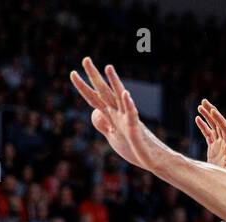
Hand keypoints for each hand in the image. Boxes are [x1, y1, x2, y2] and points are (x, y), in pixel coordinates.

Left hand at [69, 58, 167, 172]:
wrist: (152, 159)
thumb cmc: (134, 148)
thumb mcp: (113, 137)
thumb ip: (103, 124)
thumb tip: (94, 113)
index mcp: (111, 116)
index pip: (94, 98)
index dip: (83, 87)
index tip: (73, 73)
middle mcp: (119, 113)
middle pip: (104, 92)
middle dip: (94, 76)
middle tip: (86, 59)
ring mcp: (127, 119)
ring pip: (119, 98)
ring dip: (114, 82)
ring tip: (108, 67)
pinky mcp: (135, 129)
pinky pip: (132, 114)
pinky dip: (129, 104)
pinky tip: (126, 94)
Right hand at [195, 99, 225, 170]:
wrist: (225, 185)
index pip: (225, 128)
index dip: (219, 119)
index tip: (212, 111)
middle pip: (219, 124)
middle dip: (212, 112)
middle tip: (204, 101)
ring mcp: (219, 145)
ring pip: (213, 127)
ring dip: (207, 116)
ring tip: (200, 106)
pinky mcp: (213, 148)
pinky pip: (208, 134)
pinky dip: (203, 126)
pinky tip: (197, 118)